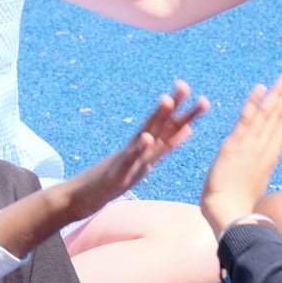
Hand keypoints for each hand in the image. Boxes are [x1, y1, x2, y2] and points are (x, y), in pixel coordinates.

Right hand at [60, 81, 208, 221]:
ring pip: (144, 135)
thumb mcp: (144, 164)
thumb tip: (187, 130)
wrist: (79, 197)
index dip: (185, 115)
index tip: (202, 99)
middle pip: (159, 125)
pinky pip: (128, 159)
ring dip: (155, 118)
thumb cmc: (113, 181)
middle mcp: (137, 149)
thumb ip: (163, 148)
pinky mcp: (116, 172)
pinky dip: (138, 149)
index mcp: (146, 149)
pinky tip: (146, 138)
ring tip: (167, 100)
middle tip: (186, 85)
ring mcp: (127, 158)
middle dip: (174, 107)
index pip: (169, 129)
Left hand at [200, 67, 281, 235]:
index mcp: (269, 157)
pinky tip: (262, 87)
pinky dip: (253, 103)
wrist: (229, 215)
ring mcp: (251, 146)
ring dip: (278, 92)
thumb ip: (256, 172)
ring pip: (267, 114)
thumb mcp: (252, 185)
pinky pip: (246, 120)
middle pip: (279, 115)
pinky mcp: (235, 146)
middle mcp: (264, 148)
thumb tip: (260, 171)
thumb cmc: (238, 207)